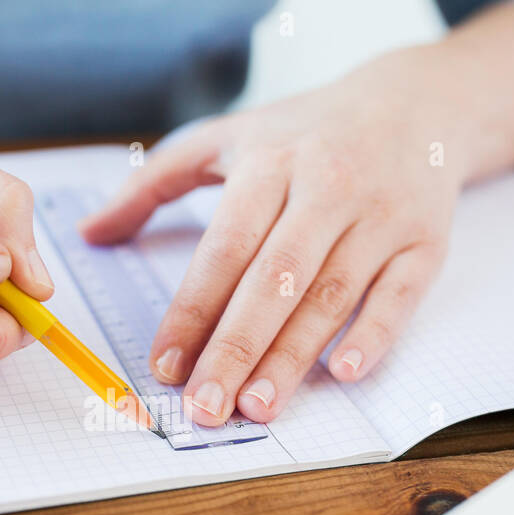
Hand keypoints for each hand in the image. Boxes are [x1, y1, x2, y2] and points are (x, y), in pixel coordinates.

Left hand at [80, 56, 462, 425]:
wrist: (412, 106)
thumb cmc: (303, 134)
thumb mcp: (226, 138)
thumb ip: (153, 183)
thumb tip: (88, 232)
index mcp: (269, 165)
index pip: (224, 249)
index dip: (192, 310)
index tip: (163, 365)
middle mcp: (326, 187)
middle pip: (274, 280)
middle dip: (236, 348)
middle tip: (205, 407)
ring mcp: (380, 216)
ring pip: (331, 295)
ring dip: (293, 357)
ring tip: (257, 408)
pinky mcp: (425, 241)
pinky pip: (400, 294)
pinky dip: (375, 334)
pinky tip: (344, 373)